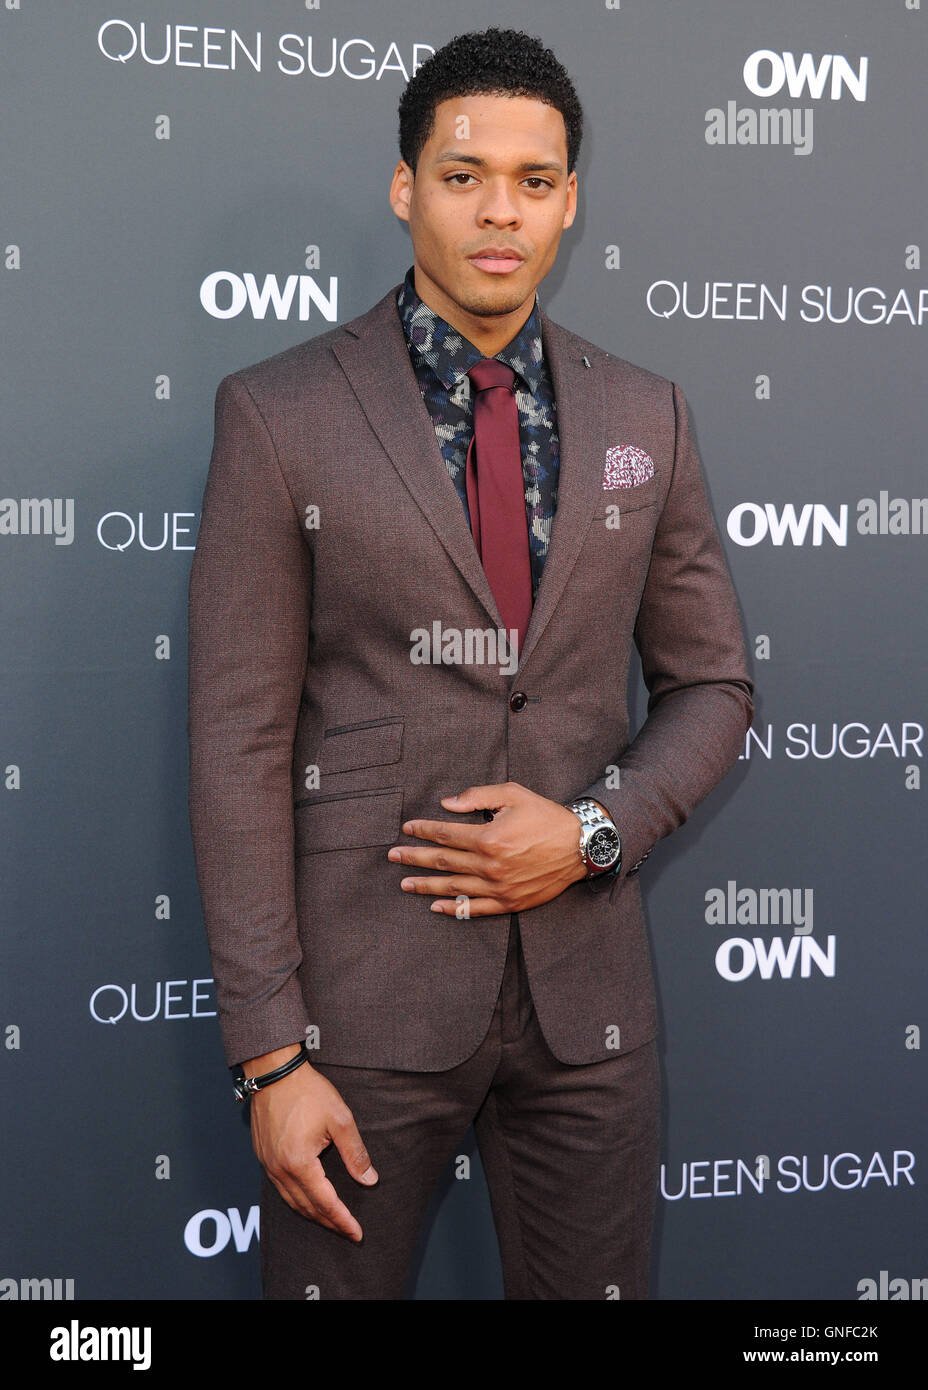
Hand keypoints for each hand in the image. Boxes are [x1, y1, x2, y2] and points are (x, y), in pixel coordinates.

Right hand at [244, 1046, 377, 1239]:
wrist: (274, 1071)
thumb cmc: (307, 1091)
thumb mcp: (340, 1119)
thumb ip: (355, 1153)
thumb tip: (369, 1180)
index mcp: (299, 1162)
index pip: (325, 1202)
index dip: (342, 1220)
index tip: (357, 1233)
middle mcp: (279, 1169)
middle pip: (306, 1208)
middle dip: (329, 1222)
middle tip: (348, 1231)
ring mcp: (268, 1164)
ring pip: (291, 1201)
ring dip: (312, 1213)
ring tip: (331, 1220)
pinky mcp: (263, 1156)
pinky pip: (280, 1188)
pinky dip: (297, 1199)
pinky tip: (309, 1197)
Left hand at [388, 781, 586, 916]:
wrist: (581, 846)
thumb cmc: (546, 816)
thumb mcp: (513, 795)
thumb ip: (477, 796)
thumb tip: (447, 804)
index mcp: (489, 837)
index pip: (446, 834)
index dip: (423, 830)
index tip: (406, 829)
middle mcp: (490, 865)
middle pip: (443, 861)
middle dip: (414, 858)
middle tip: (392, 857)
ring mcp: (499, 887)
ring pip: (454, 887)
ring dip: (425, 885)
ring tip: (404, 883)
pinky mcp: (510, 901)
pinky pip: (475, 908)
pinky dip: (454, 908)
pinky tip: (435, 906)